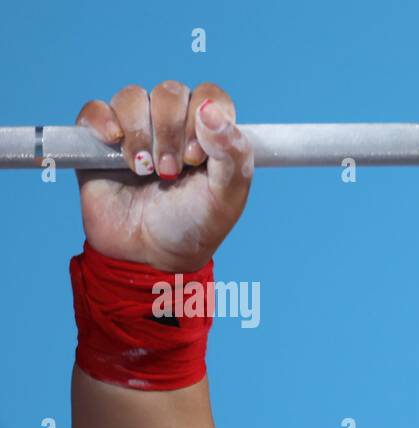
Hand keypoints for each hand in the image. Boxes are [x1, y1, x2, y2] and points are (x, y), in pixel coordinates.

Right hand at [74, 80, 252, 272]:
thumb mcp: (227, 196)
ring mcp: (136, 130)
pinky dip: (103, 121)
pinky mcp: (100, 140)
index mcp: (208, 133)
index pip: (209, 95)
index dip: (202, 117)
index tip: (197, 158)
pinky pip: (96, 109)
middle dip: (170, 131)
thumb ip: (232, 153)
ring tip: (145, 171)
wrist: (150, 254)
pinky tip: (113, 143)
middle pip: (169, 93)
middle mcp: (173, 125)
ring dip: (140, 133)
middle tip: (171, 172)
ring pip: (132, 97)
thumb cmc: (194, 224)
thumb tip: (211, 110)